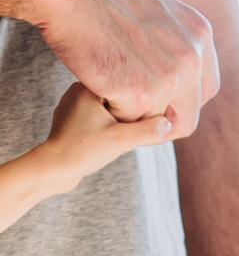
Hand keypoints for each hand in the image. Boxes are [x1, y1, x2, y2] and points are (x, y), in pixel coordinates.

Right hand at [11, 0, 219, 134]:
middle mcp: (192, 56)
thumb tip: (168, 38)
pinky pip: (128, 121)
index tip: (157, 102)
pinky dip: (108, 110)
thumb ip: (169, 25)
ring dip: (129, 113)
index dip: (181, 101)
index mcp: (198, 32)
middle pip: (188, 115)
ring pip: (155, 121)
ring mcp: (170, 76)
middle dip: (160, 121)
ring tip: (104, 85)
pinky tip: (93, 84)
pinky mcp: (142, 93)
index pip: (205, 87)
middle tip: (130, 113)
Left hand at [43, 81, 170, 187]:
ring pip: (110, 108)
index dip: (139, 104)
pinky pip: (99, 118)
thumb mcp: (121, 140)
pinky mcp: (72, 119)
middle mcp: (77, 91)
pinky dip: (107, 128)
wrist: (53, 169)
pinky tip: (104, 141)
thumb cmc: (82, 151)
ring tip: (112, 138)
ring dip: (119, 122)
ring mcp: (74, 105)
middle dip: (129, 115)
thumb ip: (148, 130)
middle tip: (124, 132)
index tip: (138, 121)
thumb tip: (168, 123)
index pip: (125, 86)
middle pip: (119, 97)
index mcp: (87, 87)